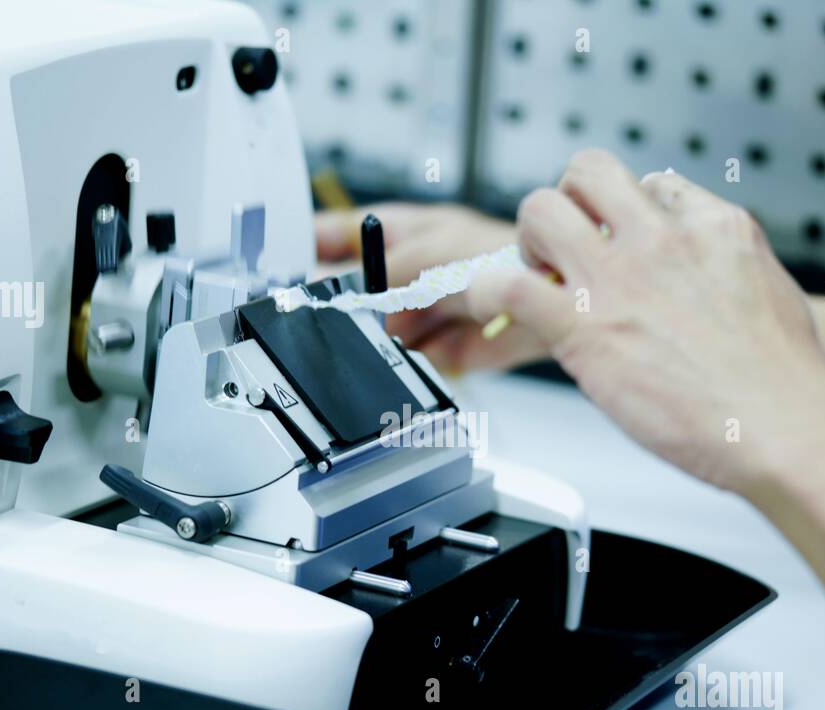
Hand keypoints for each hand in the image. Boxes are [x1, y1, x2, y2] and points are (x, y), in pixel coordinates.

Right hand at [315, 203, 548, 372]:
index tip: (277, 261)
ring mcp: (418, 310)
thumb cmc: (500, 254)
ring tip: (394, 327)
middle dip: (342, 305)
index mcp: (397, 234)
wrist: (548, 298)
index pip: (336, 237)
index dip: (306, 248)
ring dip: (378, 336)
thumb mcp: (426, 254)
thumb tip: (332, 288)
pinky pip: (405, 360)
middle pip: (352, 293)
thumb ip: (375, 273)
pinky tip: (417, 346)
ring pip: (377, 330)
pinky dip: (405, 361)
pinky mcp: (435, 349)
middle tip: (328, 312)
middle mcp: (405, 273)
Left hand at [466, 149, 824, 493]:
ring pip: (539, 208)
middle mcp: (663, 239)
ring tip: (537, 279)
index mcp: (714, 226)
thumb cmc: (782, 384)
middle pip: (588, 172)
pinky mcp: (585, 328)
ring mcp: (621, 279)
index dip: (626, 215)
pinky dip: (488, 291)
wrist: (786, 428)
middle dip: (569, 206)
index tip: (621, 245)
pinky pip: (507, 284)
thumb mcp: (769, 292)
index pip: (652, 184)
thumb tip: (703, 281)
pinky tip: (495, 307)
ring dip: (528, 241)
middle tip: (568, 252)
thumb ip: (723, 271)